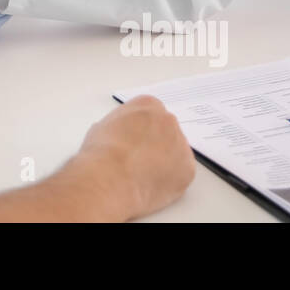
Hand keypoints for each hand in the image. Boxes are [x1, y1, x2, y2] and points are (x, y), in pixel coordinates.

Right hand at [72, 95, 194, 220]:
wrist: (112, 177)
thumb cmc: (103, 152)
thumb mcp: (102, 127)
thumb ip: (119, 126)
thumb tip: (119, 138)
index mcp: (148, 105)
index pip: (149, 114)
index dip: (140, 130)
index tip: (132, 141)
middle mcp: (168, 120)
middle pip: (165, 131)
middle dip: (155, 144)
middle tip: (138, 160)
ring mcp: (181, 144)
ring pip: (175, 153)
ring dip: (164, 162)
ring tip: (142, 175)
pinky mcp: (188, 169)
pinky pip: (181, 173)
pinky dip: (170, 180)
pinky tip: (151, 184)